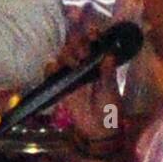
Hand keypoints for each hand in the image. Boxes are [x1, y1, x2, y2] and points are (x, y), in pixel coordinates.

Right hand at [48, 13, 123, 143]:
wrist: (98, 130)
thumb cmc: (109, 109)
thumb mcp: (111, 90)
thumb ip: (108, 73)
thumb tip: (108, 55)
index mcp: (100, 64)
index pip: (95, 44)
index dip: (93, 35)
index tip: (93, 32)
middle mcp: (85, 66)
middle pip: (76, 45)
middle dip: (78, 44)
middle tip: (84, 53)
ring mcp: (72, 75)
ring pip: (64, 56)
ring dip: (67, 55)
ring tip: (74, 64)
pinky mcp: (61, 86)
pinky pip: (52, 72)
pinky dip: (51, 68)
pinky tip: (55, 68)